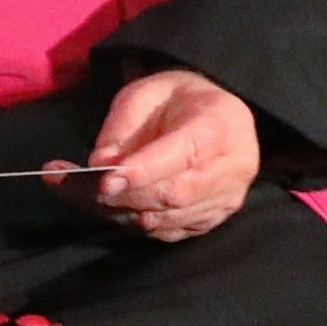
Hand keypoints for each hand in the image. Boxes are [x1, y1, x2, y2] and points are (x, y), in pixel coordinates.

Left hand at [85, 67, 261, 241]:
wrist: (214, 114)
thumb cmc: (178, 101)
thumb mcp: (144, 94)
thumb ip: (121, 127)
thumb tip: (100, 164)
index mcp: (219, 123)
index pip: (182, 155)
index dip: (142, 172)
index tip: (105, 181)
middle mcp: (234, 164)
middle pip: (177, 194)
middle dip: (130, 196)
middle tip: (92, 191)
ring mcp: (229, 194)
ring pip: (174, 217)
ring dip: (132, 212)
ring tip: (104, 199)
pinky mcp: (219, 215)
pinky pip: (176, 231)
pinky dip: (145, 224)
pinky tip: (127, 208)